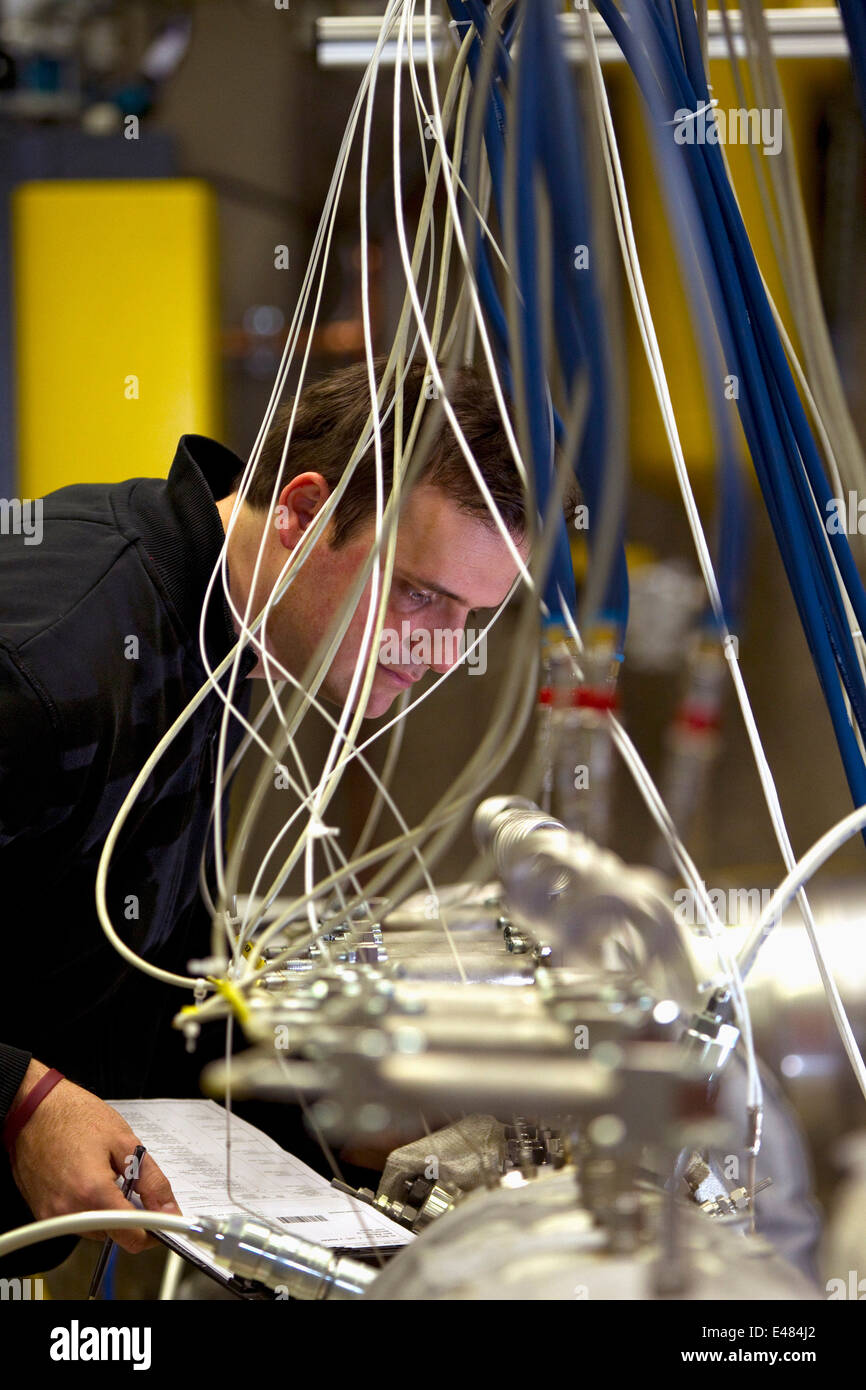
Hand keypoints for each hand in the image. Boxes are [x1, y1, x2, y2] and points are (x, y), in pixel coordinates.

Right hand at [8, 1061, 181, 1252]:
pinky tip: (85, 1180)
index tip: (161, 1220)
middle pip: (115, 1234)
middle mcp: (70, 1212)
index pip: (131, 1237)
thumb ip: (152, 1181)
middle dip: (129, 1214)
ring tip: (102, 1175)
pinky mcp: (43, 1214)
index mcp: (93, 1193)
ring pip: (96, 1230)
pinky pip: (77, 1223)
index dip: (153, 1232)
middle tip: (127, 1180)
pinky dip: (88, 1208)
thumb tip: (169, 1209)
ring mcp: (53, 1216)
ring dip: (107, 1211)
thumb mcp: (125, 1142)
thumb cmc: (76, 1117)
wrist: (35, 1110)